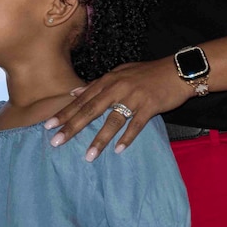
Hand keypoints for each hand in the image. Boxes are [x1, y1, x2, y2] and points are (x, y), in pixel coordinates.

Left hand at [44, 57, 185, 160]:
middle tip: (56, 141)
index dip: (64, 113)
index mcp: (107, 81)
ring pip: (112, 120)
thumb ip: (96, 85)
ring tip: (88, 156)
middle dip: (72, 126)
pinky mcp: (150, 106)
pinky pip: (136, 125)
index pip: (81, 100)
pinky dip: (127, 137)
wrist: (178, 70)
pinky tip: (118, 150)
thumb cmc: (146, 74)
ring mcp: (134, 97)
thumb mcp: (118, 74)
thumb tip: (74, 93)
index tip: (48, 125)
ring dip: (100, 139)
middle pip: (90, 110)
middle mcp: (117, 88)